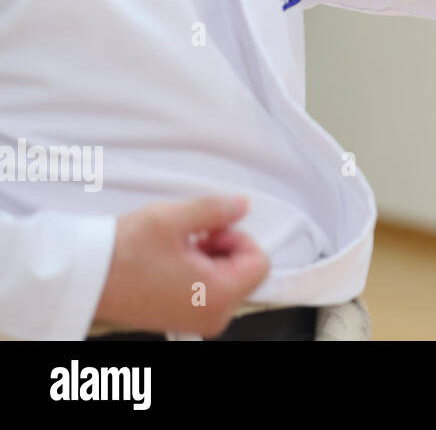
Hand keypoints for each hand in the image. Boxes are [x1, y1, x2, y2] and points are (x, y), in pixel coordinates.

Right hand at [93, 195, 270, 336]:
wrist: (85, 279)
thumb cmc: (122, 254)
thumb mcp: (173, 218)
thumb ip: (217, 209)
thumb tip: (242, 205)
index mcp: (218, 296)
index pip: (259, 261)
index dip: (237, 237)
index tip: (210, 231)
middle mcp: (213, 316)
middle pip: (245, 271)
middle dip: (222, 247)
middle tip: (190, 238)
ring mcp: (197, 321)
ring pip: (226, 279)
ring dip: (208, 258)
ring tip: (175, 249)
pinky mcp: (182, 319)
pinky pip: (207, 291)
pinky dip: (197, 272)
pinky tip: (169, 262)